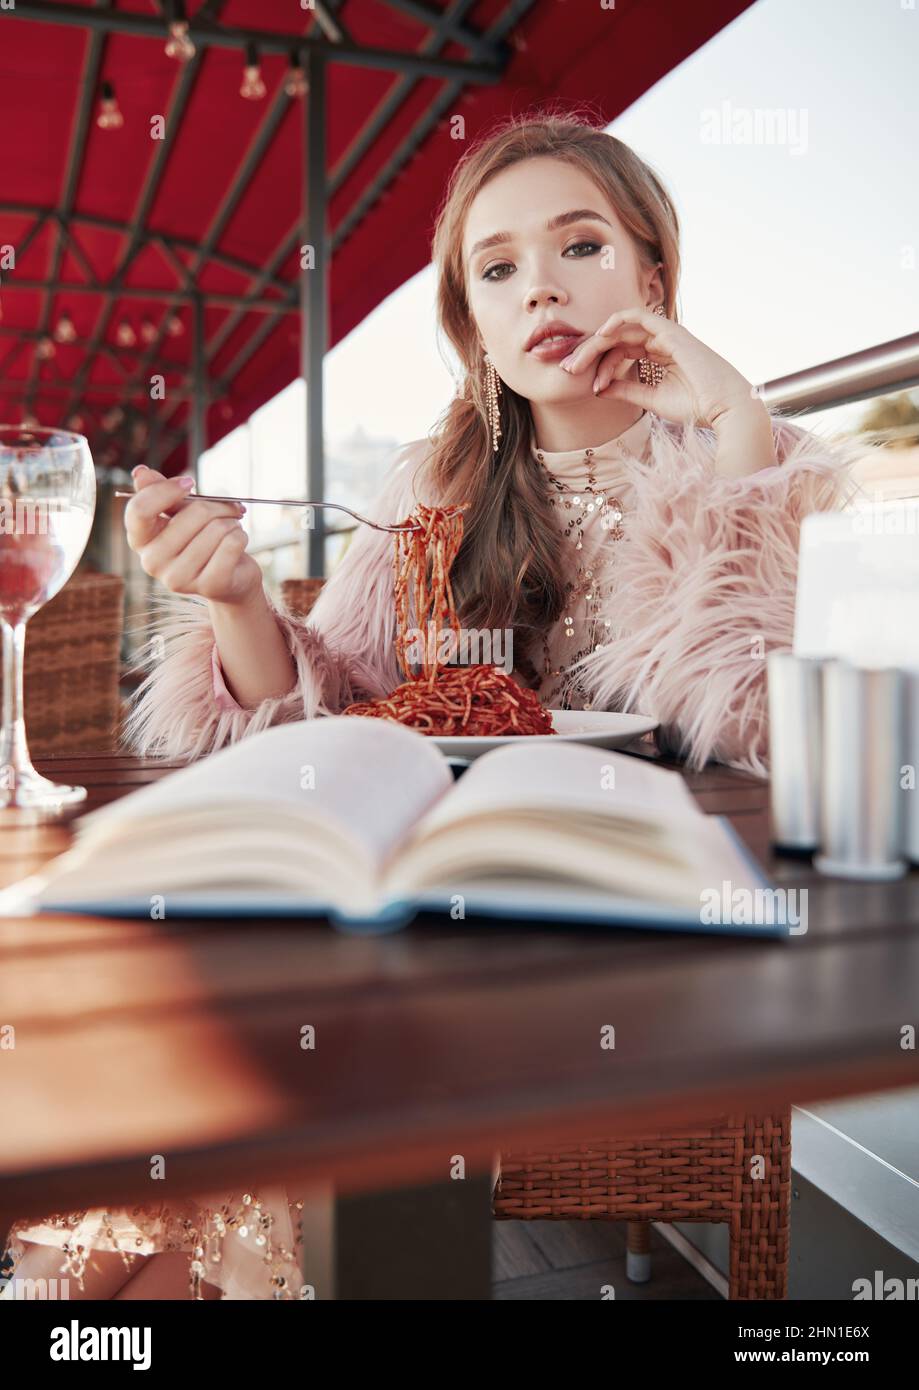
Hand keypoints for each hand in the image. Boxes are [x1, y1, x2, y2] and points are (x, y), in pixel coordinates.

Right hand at [125, 464, 261, 604]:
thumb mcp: (180, 513)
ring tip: (230, 530)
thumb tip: (140, 472)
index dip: (166, 490)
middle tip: (229, 509)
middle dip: (218, 505)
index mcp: (140, 540)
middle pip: (191, 514)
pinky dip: (241, 536)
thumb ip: (160, 493)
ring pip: (216, 528)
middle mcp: (152, 563)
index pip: (139, 509)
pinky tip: (237, 543)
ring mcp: (179, 578)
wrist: (230, 577)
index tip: (190, 483)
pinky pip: (232, 543)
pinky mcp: (209, 586)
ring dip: (231, 522)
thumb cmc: (202, 538)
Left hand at [559, 306, 759, 429]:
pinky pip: (639, 317)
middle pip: (616, 340)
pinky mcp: (672, 332)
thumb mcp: (652, 399)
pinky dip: (617, 321)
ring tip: (577, 363)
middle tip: (567, 368)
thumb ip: (627, 390)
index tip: (584, 385)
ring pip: (621, 331)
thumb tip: (599, 388)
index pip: (620, 352)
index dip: (598, 365)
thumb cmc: (696, 406)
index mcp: (659, 356)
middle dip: (589, 353)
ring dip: (596, 345)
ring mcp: (667, 335)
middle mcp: (661, 342)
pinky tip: (600, 335)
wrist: (725, 409)